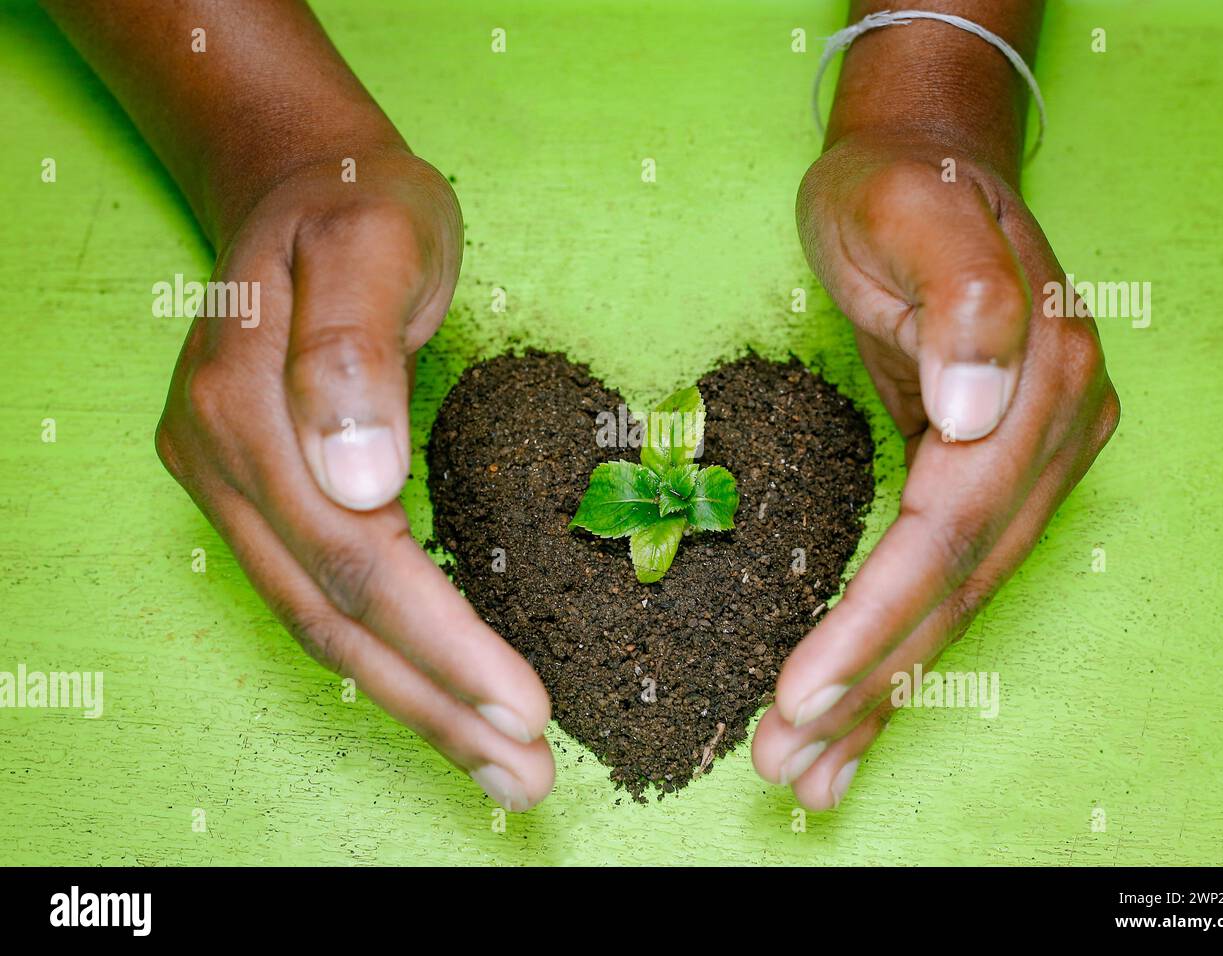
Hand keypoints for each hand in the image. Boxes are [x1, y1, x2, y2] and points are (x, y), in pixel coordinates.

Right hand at [154, 151, 553, 810]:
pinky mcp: (257, 497)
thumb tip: (355, 478)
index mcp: (245, 407)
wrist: (304, 183)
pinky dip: (388, 662)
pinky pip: (321, 600)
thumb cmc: (357, 205)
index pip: (353, 557)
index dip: (440, 641)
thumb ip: (351, 350)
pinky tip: (442, 701)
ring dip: (415, 706)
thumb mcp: (374, 240)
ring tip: (500, 771)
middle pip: (334, 617)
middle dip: (435, 706)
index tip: (524, 706)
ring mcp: (230, 486)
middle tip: (526, 778)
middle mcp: (221, 462)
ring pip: (322, 627)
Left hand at [752, 135, 1118, 808]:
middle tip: (789, 763)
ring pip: (952, 603)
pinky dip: (897, 653)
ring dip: (883, 694)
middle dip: (869, 683)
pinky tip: (856, 717)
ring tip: (812, 773)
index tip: (802, 693)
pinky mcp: (989, 478)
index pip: (948, 531)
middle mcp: (1047, 438)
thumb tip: (976, 402)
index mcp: (1037, 384)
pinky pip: (942, 581)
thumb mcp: (912, 210)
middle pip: (952, 587)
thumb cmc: (899, 187)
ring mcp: (1026, 464)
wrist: (924, 163)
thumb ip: (962, 294)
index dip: (876, 619)